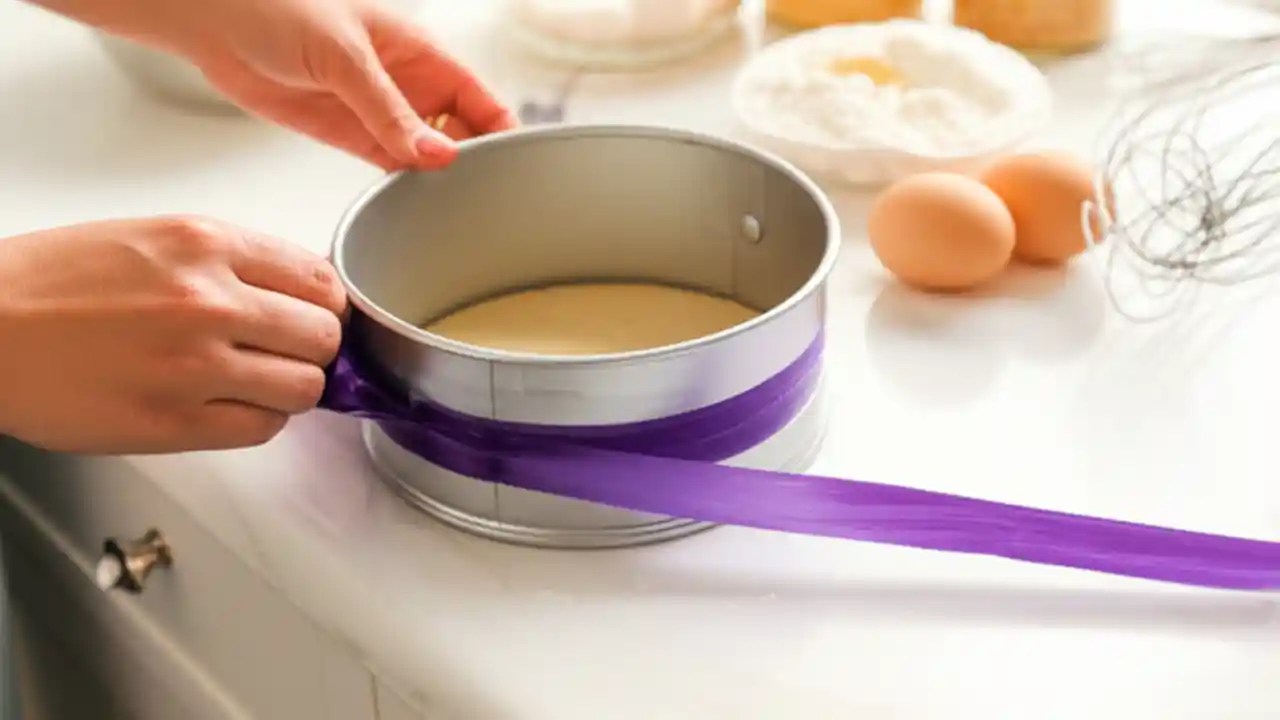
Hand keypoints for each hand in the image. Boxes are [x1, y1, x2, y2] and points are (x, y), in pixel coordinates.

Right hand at [0, 217, 345, 453]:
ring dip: (291, 389)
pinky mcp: (173, 422)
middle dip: (315, 349)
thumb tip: (298, 293)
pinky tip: (230, 406)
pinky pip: (261, 429)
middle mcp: (209, 301)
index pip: (322, 281)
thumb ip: (230, 261)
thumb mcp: (153, 238)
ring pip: (304, 388)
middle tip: (288, 353)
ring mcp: (194, 364)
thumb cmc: (54, 282)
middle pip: (324, 336)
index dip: (326, 306)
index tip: (315, 316)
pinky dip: (259, 421)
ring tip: (257, 382)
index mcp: (206, 245)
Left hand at [35, 0, 515, 168]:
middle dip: (474, 164)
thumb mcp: (345, 56)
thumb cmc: (278, 6)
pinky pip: (389, 166)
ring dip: (437, 180)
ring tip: (452, 212)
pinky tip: (412, 205)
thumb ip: (390, 111)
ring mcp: (379, 111)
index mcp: (423, 53)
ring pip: (426, 154)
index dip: (503, 133)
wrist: (212, 18)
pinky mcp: (347, 134)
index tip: (515, 170)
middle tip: (483, 204)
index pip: (483, 100)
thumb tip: (436, 155)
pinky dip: (401, 186)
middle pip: (461, 133)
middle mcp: (408, 84)